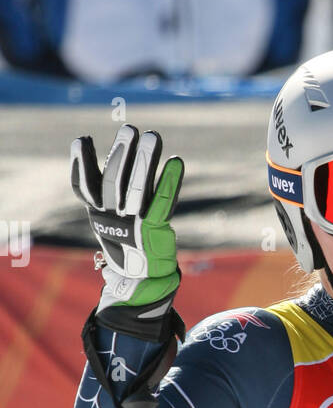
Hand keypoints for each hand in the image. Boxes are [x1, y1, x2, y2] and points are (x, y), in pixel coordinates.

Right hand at [72, 125, 182, 340]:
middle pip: (113, 182)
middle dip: (121, 154)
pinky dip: (169, 181)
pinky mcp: (155, 230)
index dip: (81, 163)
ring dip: (145, 160)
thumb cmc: (128, 242)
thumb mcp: (110, 218)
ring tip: (152, 135)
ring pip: (137, 188)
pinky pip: (162, 202)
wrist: (141, 279)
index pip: (84, 187)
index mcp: (98, 213)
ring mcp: (133, 225)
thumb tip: (108, 157)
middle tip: (129, 128)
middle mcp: (112, 218)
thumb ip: (107, 192)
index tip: (82, 140)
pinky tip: (176, 162)